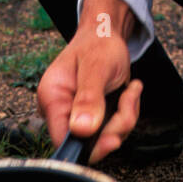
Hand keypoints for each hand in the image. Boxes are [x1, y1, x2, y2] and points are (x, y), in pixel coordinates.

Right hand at [37, 0, 141, 163]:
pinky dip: (127, 114)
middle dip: (115, 126)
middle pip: (88, 142)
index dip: (88, 146)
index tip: (113, 139)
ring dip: (125, 117)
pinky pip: (113, 130)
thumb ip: (88, 98)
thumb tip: (81, 130)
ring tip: (130, 91)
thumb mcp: (96, 67)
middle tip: (129, 99)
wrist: (106, 35)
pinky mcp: (93, 119)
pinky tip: (129, 93)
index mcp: (52, 97)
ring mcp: (78, 117)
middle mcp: (61, 111)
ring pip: (105, 138)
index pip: (63, 139)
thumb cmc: (98, 45)